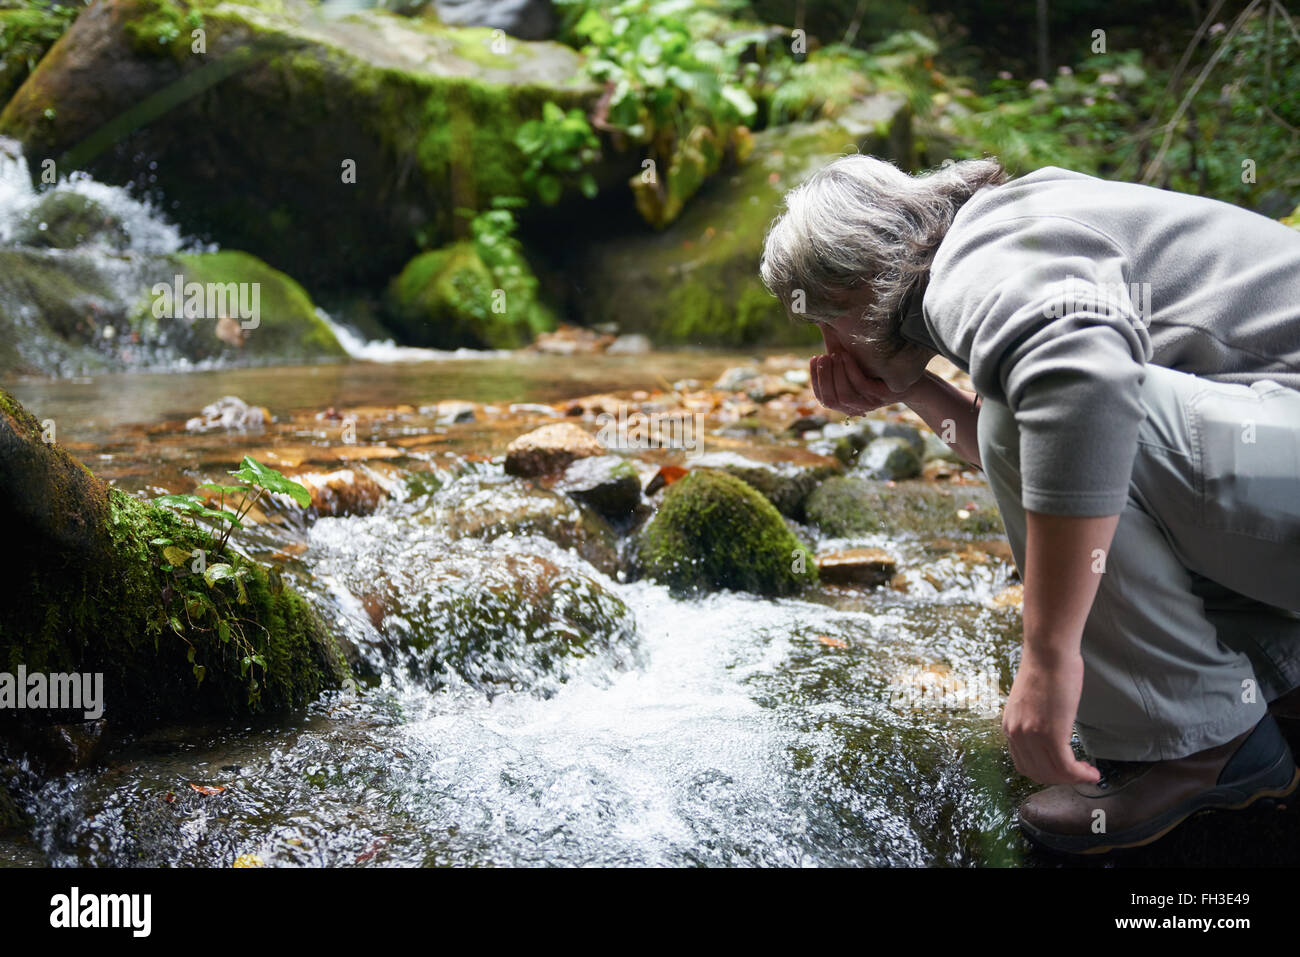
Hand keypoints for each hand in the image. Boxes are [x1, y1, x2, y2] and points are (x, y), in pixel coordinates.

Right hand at [810, 351, 910, 415]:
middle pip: (830, 400)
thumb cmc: (878, 363)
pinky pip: (861, 386)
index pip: (823, 398)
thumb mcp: (853, 360)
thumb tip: (819, 324)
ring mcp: (870, 403)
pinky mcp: (882, 397)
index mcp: (846, 402)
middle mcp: (856, 407)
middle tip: (822, 357)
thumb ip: (835, 354)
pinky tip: (846, 356)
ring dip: (836, 374)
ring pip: (845, 395)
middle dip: (823, 377)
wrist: (910, 371)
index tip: (813, 359)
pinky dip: (851, 370)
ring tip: (835, 355)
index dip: (815, 380)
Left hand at [1002, 647, 1099, 785]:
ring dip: (1074, 779)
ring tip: (1089, 773)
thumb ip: (1035, 719)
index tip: (1064, 770)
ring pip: (1053, 773)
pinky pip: (1066, 767)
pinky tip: (1092, 773)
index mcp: (1009, 726)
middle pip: (1038, 773)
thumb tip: (1051, 732)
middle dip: (1061, 779)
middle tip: (1080, 774)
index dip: (1046, 773)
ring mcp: (1031, 735)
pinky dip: (1081, 775)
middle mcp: (1016, 734)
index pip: (1024, 764)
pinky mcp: (1050, 734)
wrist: (1048, 652)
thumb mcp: (1031, 701)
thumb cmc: (1046, 668)